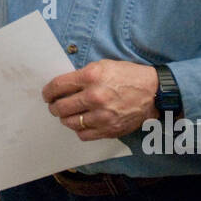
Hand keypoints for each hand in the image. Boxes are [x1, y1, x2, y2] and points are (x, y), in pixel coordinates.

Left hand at [42, 60, 157, 139]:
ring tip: (68, 115)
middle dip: (54, 107)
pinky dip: (80, 130)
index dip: (48, 92)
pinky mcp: (109, 129)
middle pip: (60, 107)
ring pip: (70, 123)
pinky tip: (83, 123)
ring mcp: (102, 115)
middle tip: (55, 106)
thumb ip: (82, 75)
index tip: (47, 95)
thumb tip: (63, 86)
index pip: (58, 86)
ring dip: (65, 119)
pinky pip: (83, 134)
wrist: (153, 92)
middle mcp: (95, 96)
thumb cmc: (128, 76)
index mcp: (91, 76)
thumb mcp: (103, 65)